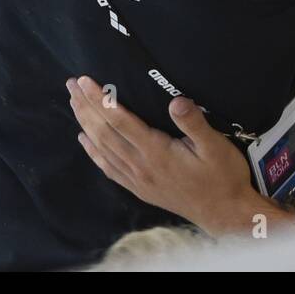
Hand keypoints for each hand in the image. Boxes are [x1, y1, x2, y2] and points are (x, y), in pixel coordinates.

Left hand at [66, 76, 260, 236]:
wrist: (224, 213)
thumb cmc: (223, 176)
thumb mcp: (216, 146)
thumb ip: (194, 123)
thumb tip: (176, 101)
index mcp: (156, 153)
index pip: (120, 121)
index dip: (101, 100)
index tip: (84, 81)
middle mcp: (140, 166)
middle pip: (104, 132)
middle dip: (86, 107)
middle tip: (70, 85)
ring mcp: (137, 180)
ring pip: (102, 148)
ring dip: (85, 124)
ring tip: (73, 104)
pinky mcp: (139, 189)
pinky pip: (108, 167)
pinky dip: (93, 152)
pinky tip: (84, 141)